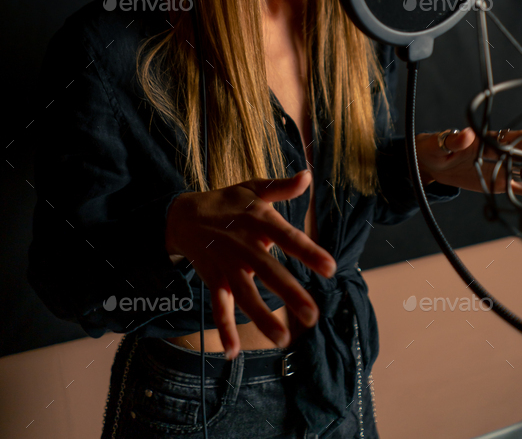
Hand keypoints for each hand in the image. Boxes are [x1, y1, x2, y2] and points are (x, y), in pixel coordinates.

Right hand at [165, 170, 335, 358]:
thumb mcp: (254, 188)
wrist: (184, 213)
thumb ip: (282, 187)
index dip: (309, 252)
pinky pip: (218, 306)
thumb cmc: (229, 201)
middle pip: (268, 271)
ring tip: (282, 340)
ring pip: (244, 294)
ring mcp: (227, 264)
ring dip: (261, 318)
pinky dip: (224, 328)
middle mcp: (243, 244)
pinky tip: (232, 351)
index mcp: (259, 220)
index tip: (331, 269)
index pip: (288, 237)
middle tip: (313, 315)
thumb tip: (308, 175)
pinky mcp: (213, 279)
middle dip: (290, 293)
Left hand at [415, 128, 521, 195]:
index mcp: (486, 139)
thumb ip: (453, 141)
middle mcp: (497, 153)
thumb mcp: (440, 144)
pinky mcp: (495, 183)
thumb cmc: (435, 147)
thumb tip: (467, 134)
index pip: (512, 137)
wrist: (430, 164)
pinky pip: (514, 187)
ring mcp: (498, 169)